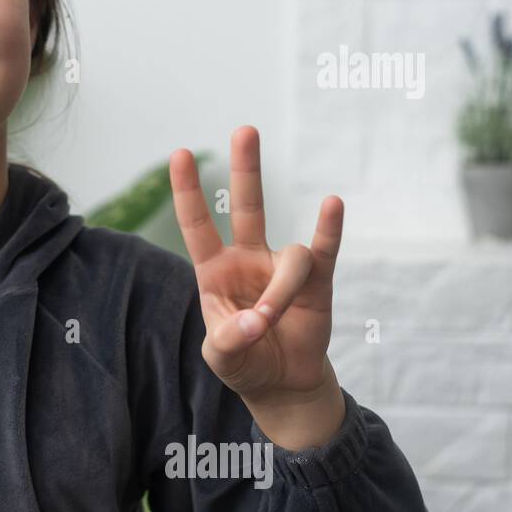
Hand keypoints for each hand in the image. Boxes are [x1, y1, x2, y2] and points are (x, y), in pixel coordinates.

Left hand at [169, 126, 345, 446]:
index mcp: (215, 271)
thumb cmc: (243, 363)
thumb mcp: (222, 357)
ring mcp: (282, 268)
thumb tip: (257, 320)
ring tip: (272, 323)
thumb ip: (230, 339)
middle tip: (246, 129)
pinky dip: (329, 229)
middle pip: (247, 206)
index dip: (188, 191)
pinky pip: (324, 251)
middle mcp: (248, 259)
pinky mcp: (317, 283)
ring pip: (290, 258)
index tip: (180, 153)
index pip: (198, 224)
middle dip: (247, 169)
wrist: (282, 383)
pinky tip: (331, 205)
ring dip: (281, 291)